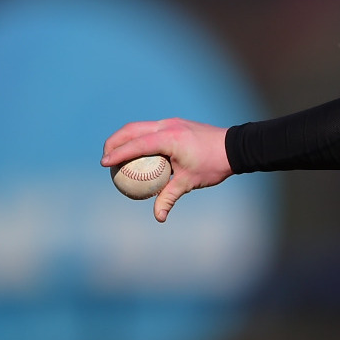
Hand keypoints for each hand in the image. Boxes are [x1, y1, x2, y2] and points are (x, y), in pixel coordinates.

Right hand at [101, 118, 232, 222]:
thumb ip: (169, 197)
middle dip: (114, 142)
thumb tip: (158, 217)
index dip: (117, 153)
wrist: (235, 147)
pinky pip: (150, 129)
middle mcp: (167, 125)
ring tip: (115, 154)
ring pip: (139, 126)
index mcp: (169, 138)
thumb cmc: (213, 165)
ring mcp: (171, 122)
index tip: (104, 164)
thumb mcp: (190, 182)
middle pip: (131, 129)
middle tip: (105, 158)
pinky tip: (136, 152)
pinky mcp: (175, 123)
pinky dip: (138, 137)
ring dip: (124, 138)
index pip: (136, 144)